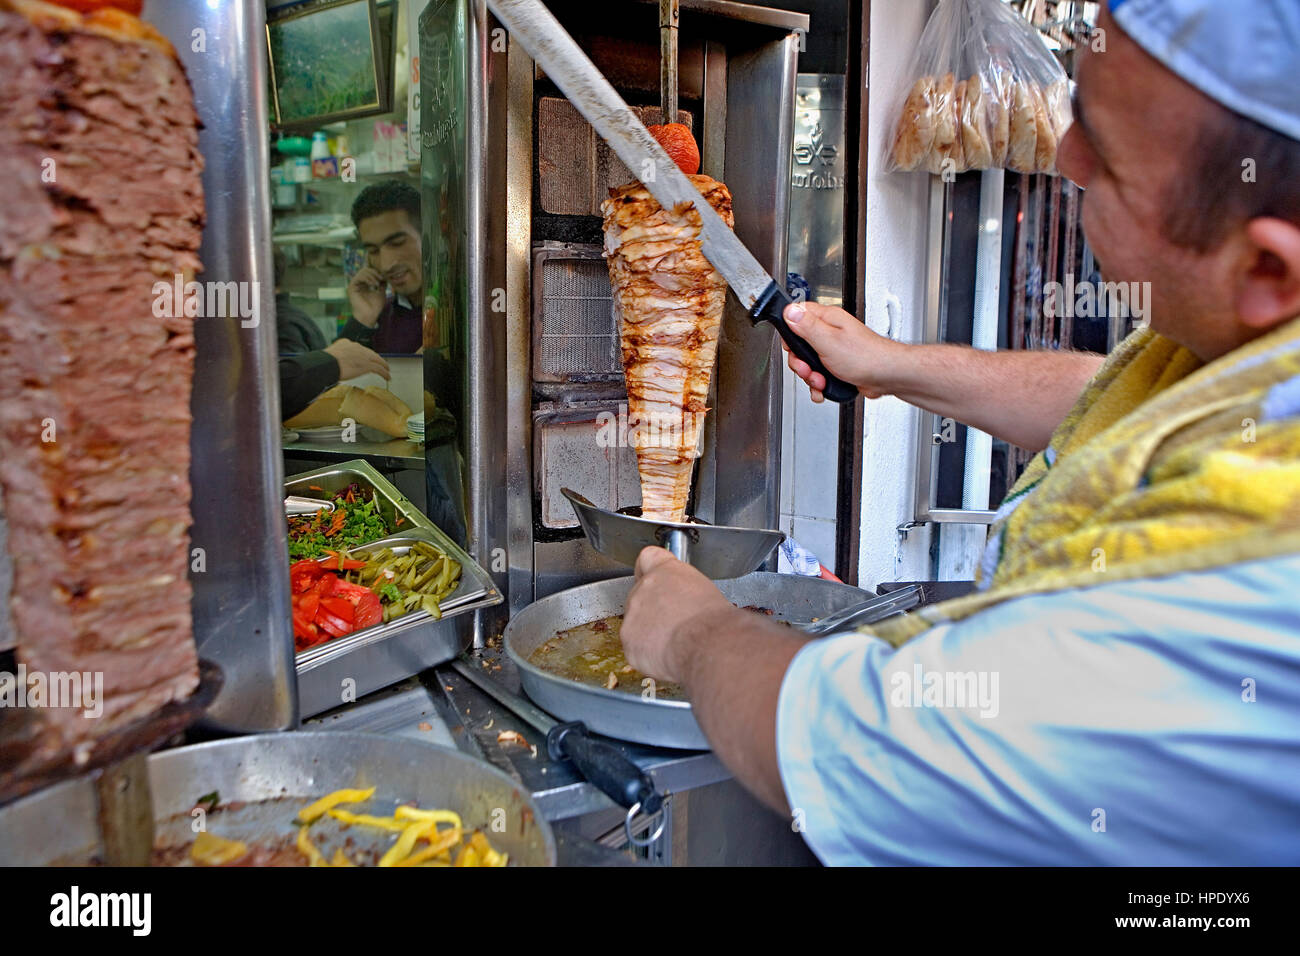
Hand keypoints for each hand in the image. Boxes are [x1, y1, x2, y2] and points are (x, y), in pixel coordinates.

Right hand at [324, 338, 389, 381]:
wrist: (327, 364)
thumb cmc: (324, 363)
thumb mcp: (328, 356)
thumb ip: (334, 358)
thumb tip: (331, 366)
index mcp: (346, 343)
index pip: (358, 348)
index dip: (364, 354)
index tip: (366, 358)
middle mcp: (356, 347)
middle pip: (370, 353)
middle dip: (376, 359)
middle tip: (380, 364)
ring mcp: (363, 355)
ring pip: (377, 360)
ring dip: (383, 366)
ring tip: (387, 370)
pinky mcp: (367, 365)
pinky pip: (379, 369)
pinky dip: (385, 373)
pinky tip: (388, 377)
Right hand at [346, 266, 386, 327]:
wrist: (370, 315)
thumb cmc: (375, 306)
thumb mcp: (381, 292)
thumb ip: (382, 284)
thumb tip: (385, 276)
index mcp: (365, 283)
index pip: (369, 271)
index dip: (377, 272)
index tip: (384, 277)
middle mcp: (359, 283)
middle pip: (366, 269)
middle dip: (375, 273)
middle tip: (381, 279)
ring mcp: (355, 284)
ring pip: (362, 272)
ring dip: (372, 276)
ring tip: (377, 284)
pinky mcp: (352, 287)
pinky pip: (358, 277)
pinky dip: (367, 278)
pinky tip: (372, 284)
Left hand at [621, 547, 738, 683]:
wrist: (708, 646)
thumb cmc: (715, 621)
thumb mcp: (707, 592)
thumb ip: (686, 590)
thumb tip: (687, 601)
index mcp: (665, 571)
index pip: (648, 558)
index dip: (651, 570)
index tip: (655, 579)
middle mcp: (644, 588)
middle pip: (641, 596)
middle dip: (654, 610)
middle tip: (675, 624)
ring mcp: (633, 615)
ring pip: (636, 623)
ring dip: (650, 633)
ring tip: (675, 643)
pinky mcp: (629, 641)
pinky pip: (635, 647)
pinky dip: (648, 654)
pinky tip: (668, 655)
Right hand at [781, 301, 898, 402]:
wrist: (886, 377)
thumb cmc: (866, 357)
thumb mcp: (828, 339)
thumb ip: (806, 325)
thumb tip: (789, 310)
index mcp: (828, 319)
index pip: (798, 315)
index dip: (790, 333)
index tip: (794, 347)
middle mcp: (831, 331)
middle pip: (800, 343)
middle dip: (801, 361)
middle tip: (808, 368)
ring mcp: (834, 348)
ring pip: (809, 361)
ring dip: (810, 376)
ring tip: (820, 380)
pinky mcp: (838, 364)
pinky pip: (820, 373)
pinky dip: (818, 384)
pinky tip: (823, 388)